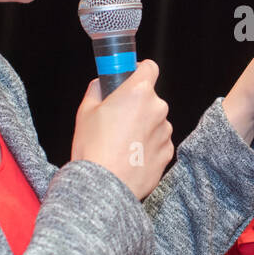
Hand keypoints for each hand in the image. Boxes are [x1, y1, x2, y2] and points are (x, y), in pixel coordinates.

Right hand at [71, 60, 173, 199]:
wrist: (104, 187)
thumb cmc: (93, 148)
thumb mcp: (85, 112)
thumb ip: (97, 90)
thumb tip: (101, 84)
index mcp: (138, 92)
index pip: (149, 68)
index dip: (138, 71)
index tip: (129, 78)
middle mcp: (157, 108)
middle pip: (150, 98)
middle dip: (136, 105)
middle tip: (116, 119)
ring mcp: (165, 132)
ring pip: (155, 121)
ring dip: (143, 126)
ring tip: (121, 143)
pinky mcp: (168, 152)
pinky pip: (158, 141)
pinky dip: (148, 145)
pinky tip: (130, 156)